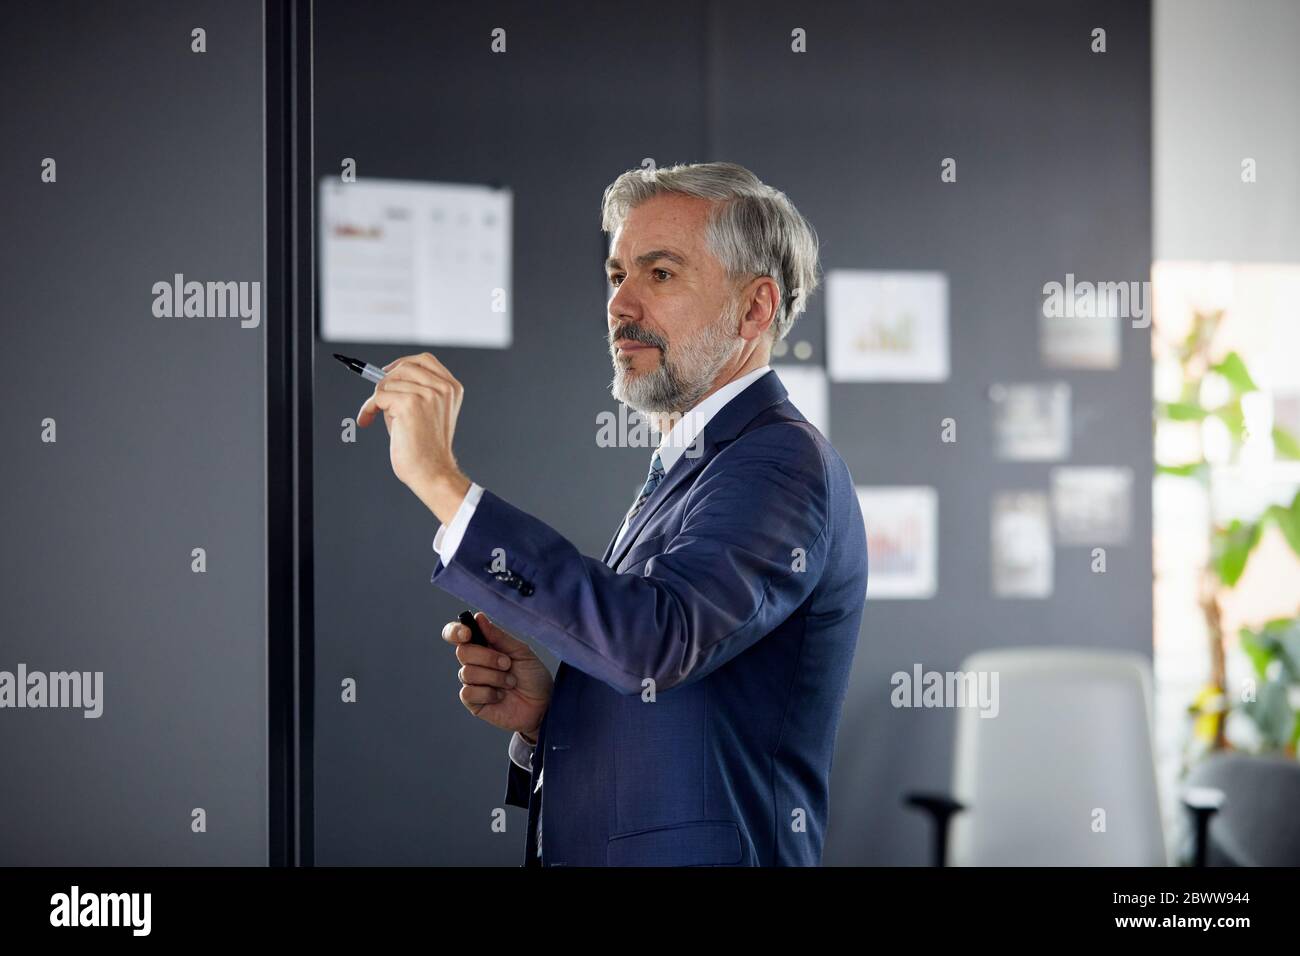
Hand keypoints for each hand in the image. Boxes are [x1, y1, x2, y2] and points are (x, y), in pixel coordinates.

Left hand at [356, 352, 468, 519]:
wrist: (431, 472)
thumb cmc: (426, 448)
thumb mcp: (426, 412)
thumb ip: (412, 392)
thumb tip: (382, 380)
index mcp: (452, 388)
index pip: (425, 360)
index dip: (402, 363)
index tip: (386, 373)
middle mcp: (443, 388)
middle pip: (404, 367)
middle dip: (385, 381)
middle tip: (376, 400)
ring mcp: (428, 394)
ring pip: (388, 382)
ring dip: (377, 399)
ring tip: (374, 416)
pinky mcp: (410, 403)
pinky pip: (379, 396)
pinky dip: (369, 408)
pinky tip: (367, 421)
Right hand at [442, 611, 551, 738]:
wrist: (544, 704)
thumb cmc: (533, 676)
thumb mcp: (521, 651)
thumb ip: (499, 636)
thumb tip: (478, 617)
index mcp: (484, 646)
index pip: (457, 635)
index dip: (455, 631)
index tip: (467, 633)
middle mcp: (475, 663)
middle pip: (462, 652)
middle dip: (488, 657)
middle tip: (507, 664)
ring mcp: (472, 683)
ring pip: (467, 672)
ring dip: (494, 677)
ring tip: (510, 682)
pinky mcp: (473, 702)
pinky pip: (468, 693)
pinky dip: (488, 693)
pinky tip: (500, 696)